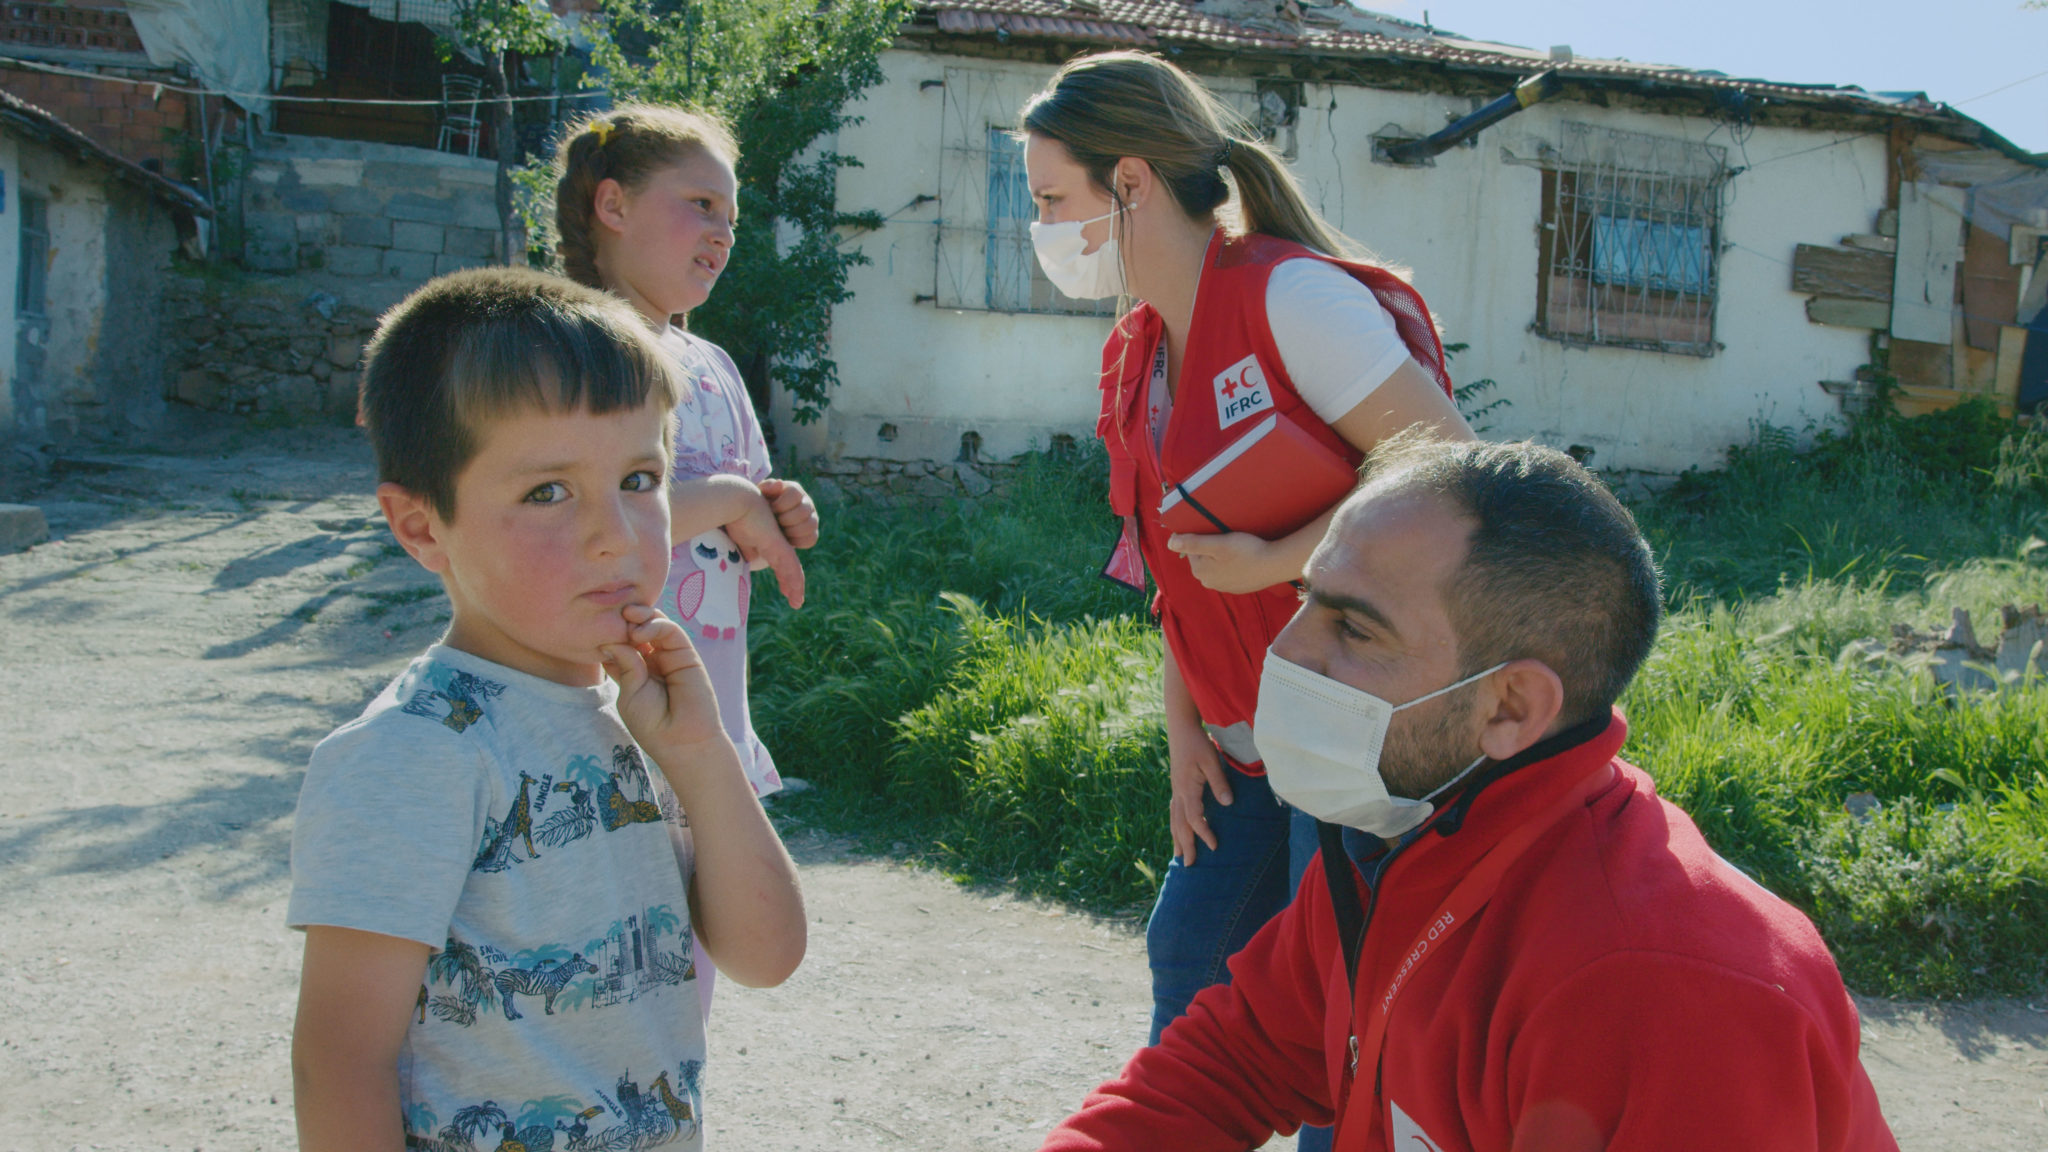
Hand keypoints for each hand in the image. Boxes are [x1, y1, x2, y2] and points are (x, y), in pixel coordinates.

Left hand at [602, 604, 727, 754]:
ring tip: (627, 620)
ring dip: (639, 617)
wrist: (682, 741)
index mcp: (632, 671)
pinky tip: (640, 633)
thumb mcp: (628, 693)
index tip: (593, 631)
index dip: (609, 633)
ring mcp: (668, 655)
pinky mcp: (686, 654)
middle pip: (636, 628)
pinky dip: (654, 625)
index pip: (619, 643)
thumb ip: (624, 665)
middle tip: (612, 616)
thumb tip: (611, 640)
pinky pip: (670, 630)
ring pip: (654, 624)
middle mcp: (650, 660)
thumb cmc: (652, 724)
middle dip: (624, 619)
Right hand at [723, 491, 806, 608]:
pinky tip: (795, 591)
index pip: (782, 564)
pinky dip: (793, 581)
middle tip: (796, 601)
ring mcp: (779, 544)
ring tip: (796, 601)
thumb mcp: (741, 539)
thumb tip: (750, 559)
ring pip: (792, 569)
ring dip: (794, 586)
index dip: (785, 579)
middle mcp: (777, 544)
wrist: (735, 501)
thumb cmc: (735, 518)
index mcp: (769, 544)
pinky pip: (789, 566)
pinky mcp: (777, 544)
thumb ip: (748, 549)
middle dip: (793, 585)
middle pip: (790, 568)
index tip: (786, 592)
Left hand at [758, 477, 819, 549]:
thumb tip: (779, 483)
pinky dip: (798, 542)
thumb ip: (766, 487)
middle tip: (775, 523)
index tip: (770, 510)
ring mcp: (811, 518)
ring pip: (810, 525)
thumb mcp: (759, 495)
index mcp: (794, 490)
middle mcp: (806, 502)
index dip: (781, 504)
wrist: (763, 522)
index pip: (795, 493)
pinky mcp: (811, 533)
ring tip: (781, 533)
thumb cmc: (760, 506)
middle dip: (785, 520)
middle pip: (803, 511)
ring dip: (792, 532)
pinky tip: (786, 540)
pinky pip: (811, 539)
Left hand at [1166, 531, 1291, 593]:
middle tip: (1228, 538)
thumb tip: (1169, 543)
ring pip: (1217, 565)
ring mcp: (1224, 587)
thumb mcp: (1218, 543)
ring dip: (1223, 556)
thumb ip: (1193, 543)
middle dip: (1212, 547)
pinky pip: (1230, 572)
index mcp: (1200, 571)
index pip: (1192, 549)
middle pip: (1204, 557)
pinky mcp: (1238, 588)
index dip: (1202, 537)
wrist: (1275, 565)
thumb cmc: (1246, 551)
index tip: (1217, 532)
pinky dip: (1234, 565)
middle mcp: (1208, 582)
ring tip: (1238, 548)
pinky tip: (1245, 558)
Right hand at [1167, 722, 1232, 865]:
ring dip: (1177, 838)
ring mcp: (1175, 790)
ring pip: (1174, 819)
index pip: (1194, 818)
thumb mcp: (1211, 760)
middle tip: (1189, 865)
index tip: (1214, 846)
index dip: (1204, 833)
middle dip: (1185, 845)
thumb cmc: (1198, 742)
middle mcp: (1178, 792)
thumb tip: (1228, 803)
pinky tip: (1177, 831)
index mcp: (1186, 788)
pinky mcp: (1177, 786)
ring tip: (1178, 856)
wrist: (1181, 728)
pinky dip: (1175, 825)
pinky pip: (1174, 811)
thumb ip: (1219, 782)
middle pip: (1180, 824)